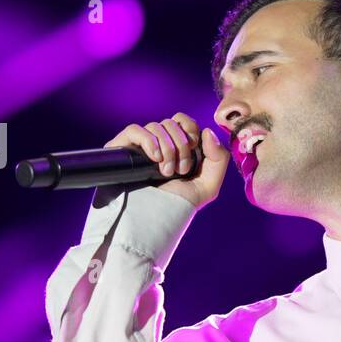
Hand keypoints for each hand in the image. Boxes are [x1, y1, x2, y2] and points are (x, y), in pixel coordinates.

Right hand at [102, 112, 231, 208]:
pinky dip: (148, 140)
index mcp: (176, 147)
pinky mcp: (122, 149)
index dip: (190, 129)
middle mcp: (158, 144)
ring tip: (165, 172)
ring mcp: (139, 146)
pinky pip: (134, 130)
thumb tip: (206, 130)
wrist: (152, 221)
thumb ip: (218, 158)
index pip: (183, 120)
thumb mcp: (208, 186)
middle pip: (171, 122)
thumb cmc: (177, 206)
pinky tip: (154, 158)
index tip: (193, 147)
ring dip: (166, 148)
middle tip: (180, 169)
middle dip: (180, 145)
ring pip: (155, 126)